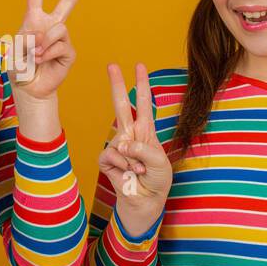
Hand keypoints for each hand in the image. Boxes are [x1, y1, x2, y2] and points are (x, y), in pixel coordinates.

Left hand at [12, 0, 91, 100]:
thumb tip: (44, 36)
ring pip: (59, 28)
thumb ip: (26, 40)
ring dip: (44, 42)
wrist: (29, 88)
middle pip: (67, 1)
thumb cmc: (19, 68)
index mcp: (34, 20)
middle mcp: (50, 25)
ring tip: (35, 55)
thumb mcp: (14, 51)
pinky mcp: (69, 52)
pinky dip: (48, 53)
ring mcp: (61, 38)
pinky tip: (43, 60)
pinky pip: (61, 45)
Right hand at [100, 63, 172, 237]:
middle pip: (121, 105)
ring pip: (120, 141)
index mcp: (146, 131)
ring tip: (139, 171)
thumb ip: (143, 150)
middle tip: (112, 64)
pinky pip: (112, 155)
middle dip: (116, 84)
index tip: (139, 66)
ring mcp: (117, 146)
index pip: (143, 103)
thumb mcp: (159, 162)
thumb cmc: (156, 180)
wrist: (145, 200)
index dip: (142, 85)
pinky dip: (122, 165)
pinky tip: (128, 174)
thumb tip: (123, 144)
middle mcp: (130, 134)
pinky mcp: (107, 159)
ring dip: (133, 160)